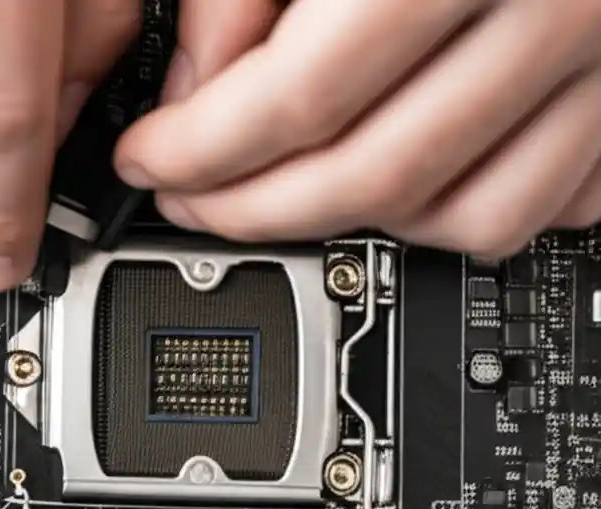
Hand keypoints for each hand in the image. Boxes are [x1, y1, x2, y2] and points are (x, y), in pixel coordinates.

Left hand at [117, 0, 600, 257]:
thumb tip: (193, 95)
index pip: (304, 94)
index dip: (201, 147)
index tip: (150, 157)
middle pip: (375, 172)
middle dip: (253, 209)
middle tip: (193, 198)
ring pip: (463, 212)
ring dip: (348, 224)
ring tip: (278, 193)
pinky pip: (546, 202)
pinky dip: (455, 213)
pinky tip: (393, 179)